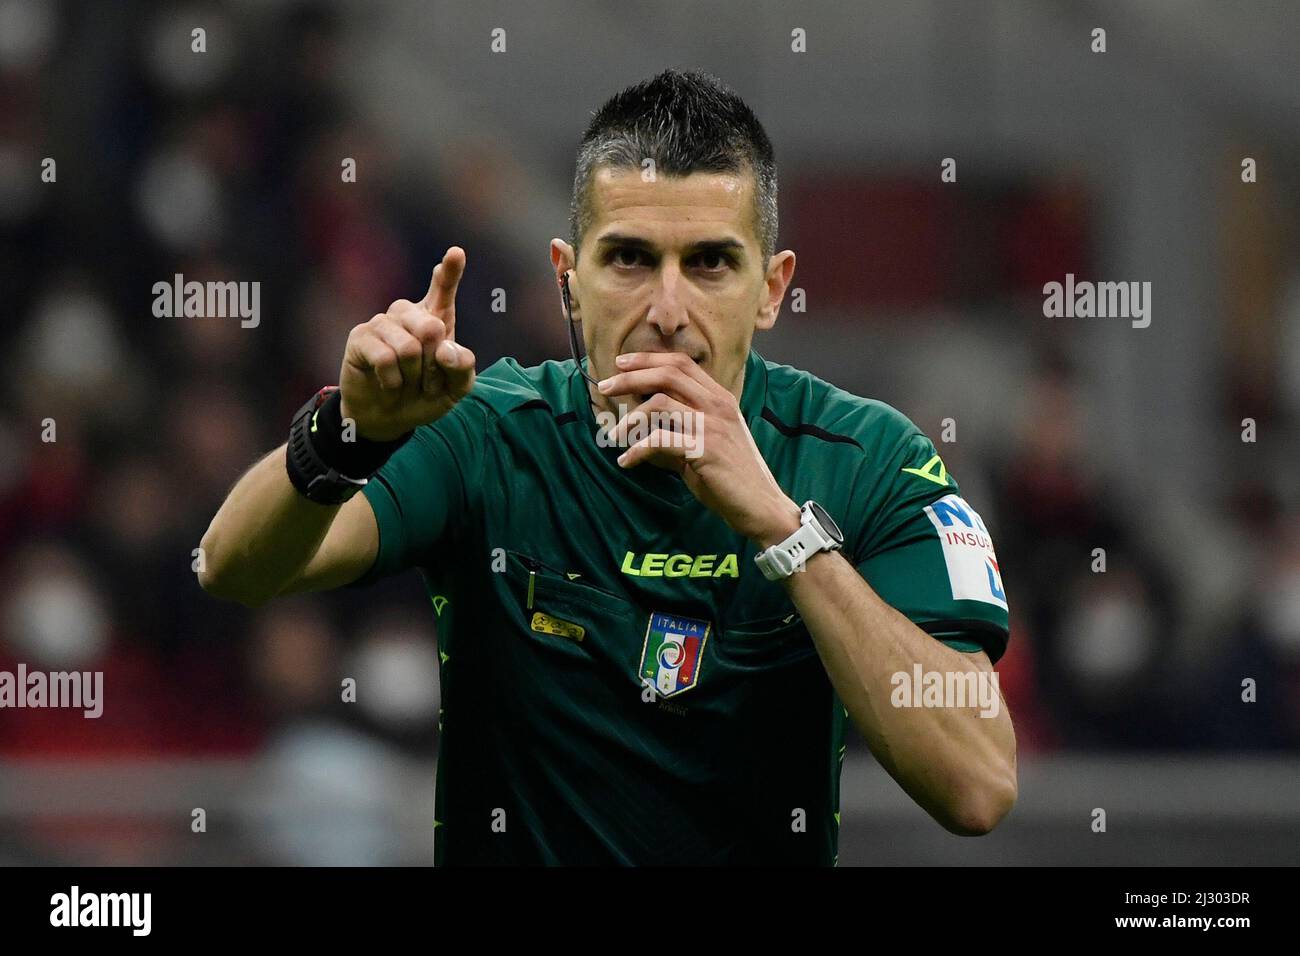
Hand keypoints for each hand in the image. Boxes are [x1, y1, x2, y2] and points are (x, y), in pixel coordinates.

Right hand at [338, 247, 475, 440]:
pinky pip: (385, 358)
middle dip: (434, 367)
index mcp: (436, 319)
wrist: (388, 418)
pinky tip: (389, 385)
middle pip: (432, 328)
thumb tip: (446, 349)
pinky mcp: (361, 337)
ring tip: (406, 383)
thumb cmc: (424, 396)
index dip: (450, 272)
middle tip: (427, 382)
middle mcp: (409, 314)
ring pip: (409, 347)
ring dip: (413, 377)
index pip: (443, 291)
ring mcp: (383, 323)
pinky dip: (393, 382)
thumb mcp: (455, 389)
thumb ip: (462, 369)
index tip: (456, 253)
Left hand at [597, 351, 801, 545]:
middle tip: (605, 386)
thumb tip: (641, 427)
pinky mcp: (705, 450)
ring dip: (630, 418)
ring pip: (660, 403)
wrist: (760, 505)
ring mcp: (712, 426)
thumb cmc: (731, 478)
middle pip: (668, 374)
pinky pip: (660, 441)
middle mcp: (718, 405)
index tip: (622, 363)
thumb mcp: (705, 445)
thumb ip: (679, 430)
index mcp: (720, 398)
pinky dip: (637, 450)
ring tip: (615, 436)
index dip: (649, 359)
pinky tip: (627, 462)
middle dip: (631, 377)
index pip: (682, 364)